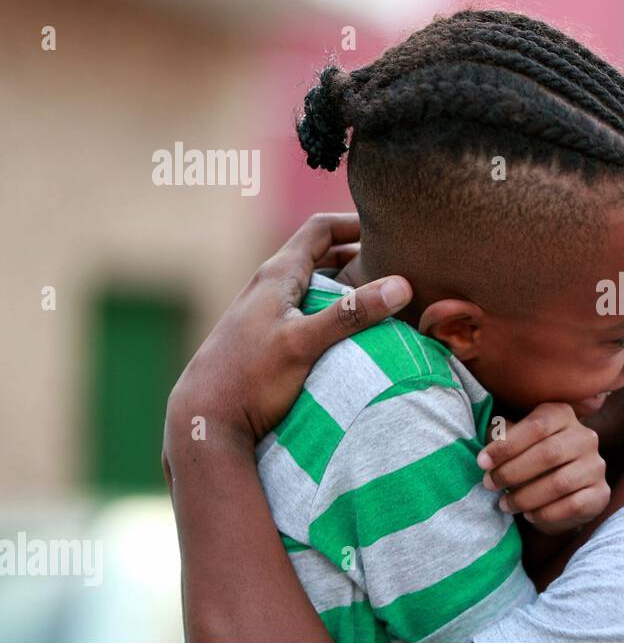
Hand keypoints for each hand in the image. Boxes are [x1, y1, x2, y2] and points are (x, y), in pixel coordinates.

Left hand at [162, 213, 411, 485]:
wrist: (203, 419)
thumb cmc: (249, 378)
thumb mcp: (304, 343)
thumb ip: (351, 315)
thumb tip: (401, 285)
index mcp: (277, 274)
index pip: (321, 229)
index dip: (355, 223)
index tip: (389, 231)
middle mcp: (270, 286)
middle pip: (321, 257)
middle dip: (359, 257)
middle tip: (396, 269)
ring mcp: (267, 313)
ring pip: (315, 286)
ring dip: (347, 288)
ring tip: (382, 302)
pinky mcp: (267, 339)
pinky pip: (308, 312)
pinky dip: (334, 313)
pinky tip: (351, 335)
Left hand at [476, 403, 610, 534]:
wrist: (561, 494)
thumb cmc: (531, 461)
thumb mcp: (515, 442)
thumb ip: (503, 434)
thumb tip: (492, 435)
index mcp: (563, 415)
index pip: (537, 425)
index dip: (507, 444)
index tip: (482, 462)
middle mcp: (585, 437)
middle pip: (549, 453)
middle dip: (512, 471)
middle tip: (489, 484)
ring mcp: (596, 466)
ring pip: (559, 482)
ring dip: (525, 496)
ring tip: (505, 504)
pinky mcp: (600, 493)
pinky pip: (572, 505)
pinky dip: (545, 513)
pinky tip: (528, 515)